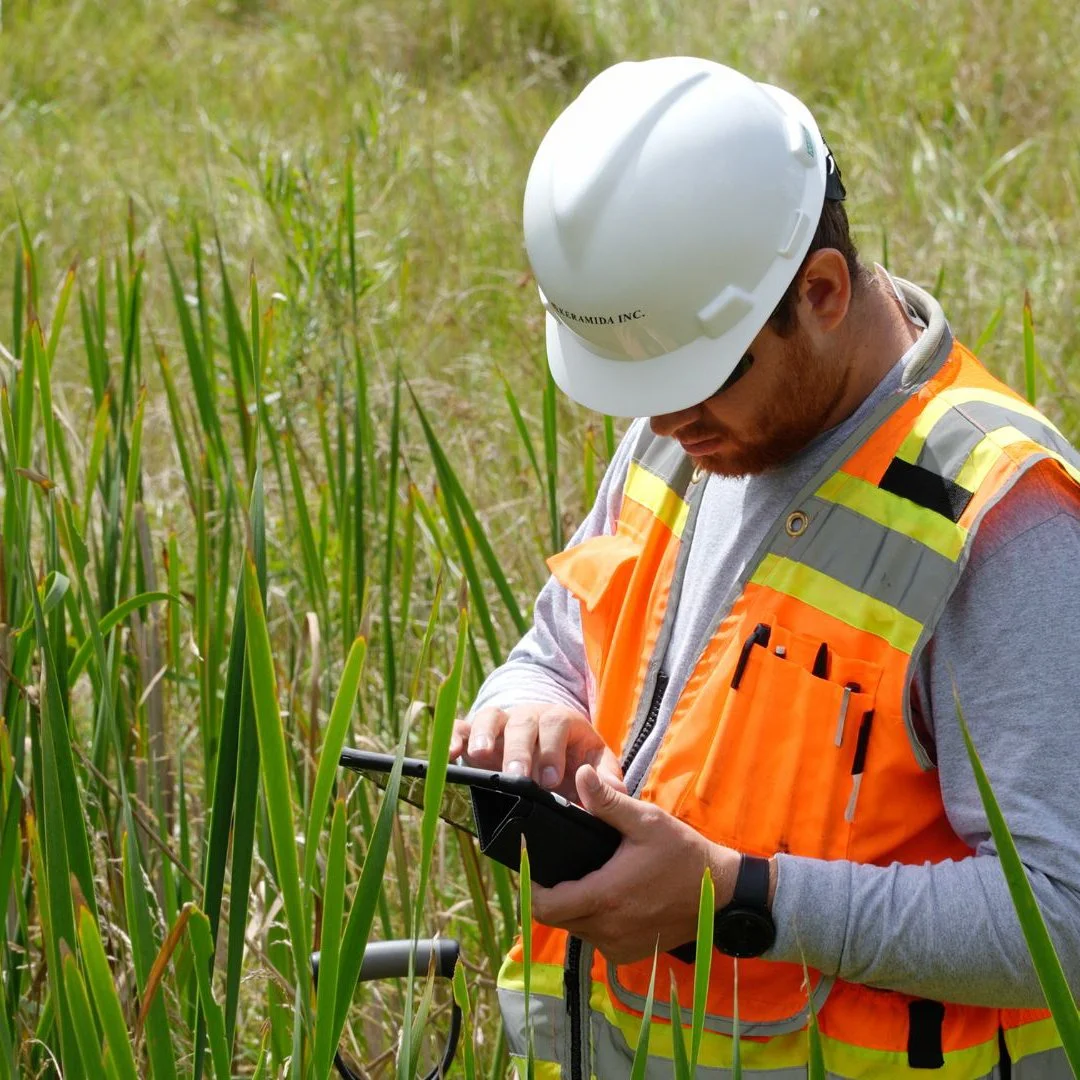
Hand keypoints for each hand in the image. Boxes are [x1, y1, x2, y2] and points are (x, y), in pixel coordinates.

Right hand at [449, 703, 624, 802]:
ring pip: (490, 718)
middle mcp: (529, 715)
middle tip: (517, 778)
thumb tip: (617, 793)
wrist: (547, 734)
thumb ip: (606, 776)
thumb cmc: (573, 753)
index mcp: (560, 719)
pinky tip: (448, 756)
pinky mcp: (477, 730)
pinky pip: (462, 726)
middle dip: (519, 750)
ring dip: (484, 736)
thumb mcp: (594, 759)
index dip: (552, 749)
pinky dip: (454, 737)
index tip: (550, 780)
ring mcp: (501, 721)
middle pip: (522, 723)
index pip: (556, 725)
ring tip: (480, 759)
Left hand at [531, 765, 741, 964]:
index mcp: (605, 896)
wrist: (721, 894)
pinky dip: (593, 922)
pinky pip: (596, 939)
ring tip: (582, 877)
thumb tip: (581, 774)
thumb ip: (608, 802)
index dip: (530, 888)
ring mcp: (618, 946)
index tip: (531, 866)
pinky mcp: (629, 954)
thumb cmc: (684, 854)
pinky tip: (605, 897)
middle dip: (551, 895)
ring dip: (572, 908)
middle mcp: (607, 929)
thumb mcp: (647, 821)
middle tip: (556, 867)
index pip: (545, 906)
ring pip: (575, 930)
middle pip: (556, 918)